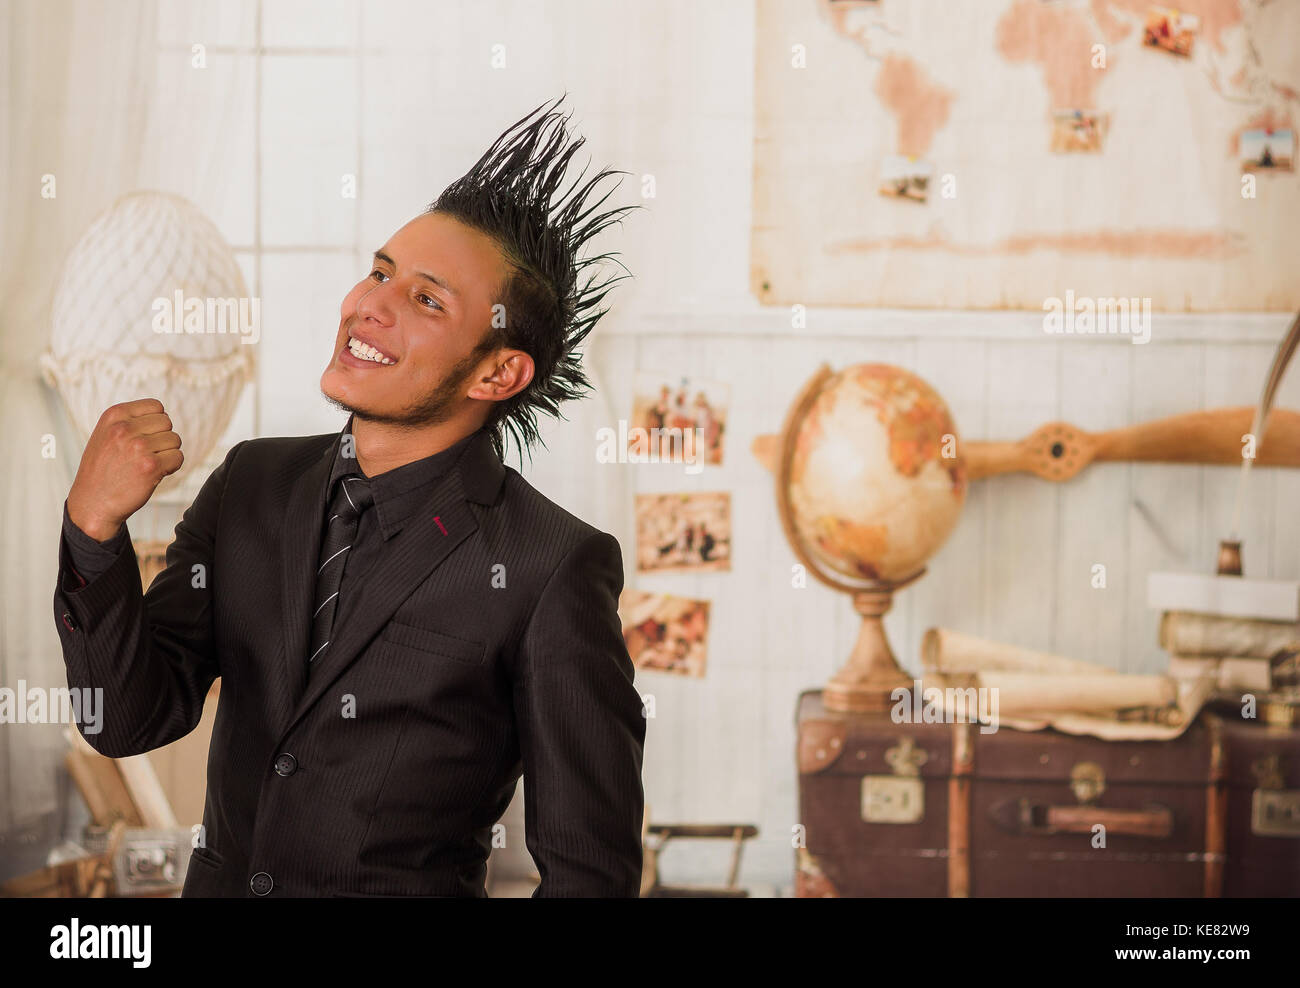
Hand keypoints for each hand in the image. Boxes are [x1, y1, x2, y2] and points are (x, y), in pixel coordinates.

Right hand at [66, 399, 183, 540]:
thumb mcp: (107, 434)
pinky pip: (178, 457)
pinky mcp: (151, 466)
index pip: (156, 406)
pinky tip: (153, 474)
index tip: (144, 437)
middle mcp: (124, 428)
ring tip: (146, 464)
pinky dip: (171, 467)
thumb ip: (131, 420)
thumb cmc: (103, 468)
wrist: (93, 502)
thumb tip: (165, 415)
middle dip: (162, 438)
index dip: (156, 423)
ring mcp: (138, 446)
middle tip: (145, 454)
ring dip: (167, 453)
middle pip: (168, 423)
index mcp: (114, 415)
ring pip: (175, 440)